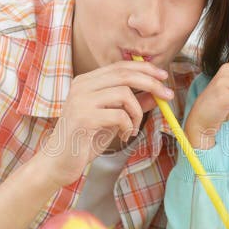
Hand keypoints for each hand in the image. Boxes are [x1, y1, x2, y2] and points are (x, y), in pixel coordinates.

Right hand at [40, 60, 174, 185]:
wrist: (60, 162)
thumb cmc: (85, 140)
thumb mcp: (114, 119)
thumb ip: (132, 104)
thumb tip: (156, 93)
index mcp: (86, 81)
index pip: (120, 66)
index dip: (144, 69)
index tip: (163, 77)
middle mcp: (81, 85)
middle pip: (124, 75)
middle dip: (151, 84)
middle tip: (168, 96)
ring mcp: (81, 100)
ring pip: (124, 94)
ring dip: (138, 113)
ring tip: (133, 128)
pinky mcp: (83, 117)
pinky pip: (119, 115)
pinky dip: (128, 126)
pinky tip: (124, 136)